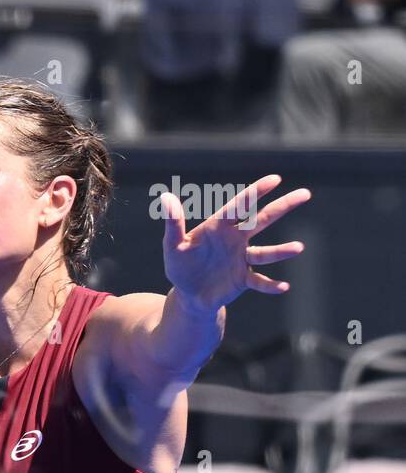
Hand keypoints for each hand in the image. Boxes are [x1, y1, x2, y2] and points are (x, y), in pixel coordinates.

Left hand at [161, 174, 309, 314]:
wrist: (188, 293)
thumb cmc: (180, 265)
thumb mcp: (173, 245)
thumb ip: (173, 223)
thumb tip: (166, 196)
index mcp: (219, 227)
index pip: (239, 206)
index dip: (255, 192)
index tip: (275, 179)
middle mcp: (236, 239)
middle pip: (262, 220)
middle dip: (282, 207)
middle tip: (305, 193)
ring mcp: (242, 259)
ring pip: (265, 252)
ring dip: (281, 250)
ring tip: (298, 248)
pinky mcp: (244, 279)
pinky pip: (259, 281)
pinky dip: (270, 285)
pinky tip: (283, 287)